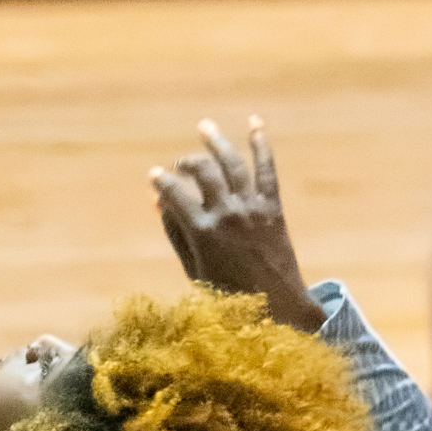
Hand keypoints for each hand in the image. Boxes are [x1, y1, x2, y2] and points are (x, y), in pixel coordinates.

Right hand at [150, 118, 325, 332]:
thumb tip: (160, 205)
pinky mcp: (272, 207)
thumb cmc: (229, 296)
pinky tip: (254, 124)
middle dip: (187, 163)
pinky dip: (261, 145)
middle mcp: (226, 213)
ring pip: (231, 164)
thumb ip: (177, 235)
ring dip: (216, 142)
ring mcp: (251, 208)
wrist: (277, 306)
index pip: (176, 195)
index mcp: (203, 232)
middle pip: (203, 173)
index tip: (154, 176)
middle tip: (180, 164)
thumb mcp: (194, 269)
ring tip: (204, 127)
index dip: (162, 182)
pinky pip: (266, 169)